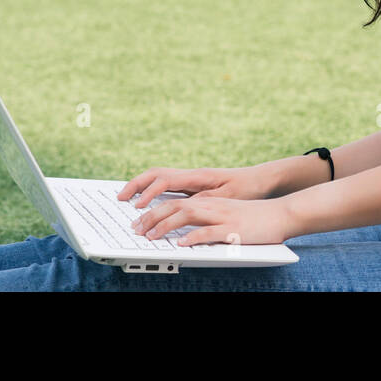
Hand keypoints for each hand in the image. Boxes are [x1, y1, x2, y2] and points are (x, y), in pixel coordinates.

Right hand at [118, 165, 274, 207]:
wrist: (260, 180)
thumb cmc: (246, 188)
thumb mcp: (228, 197)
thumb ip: (206, 200)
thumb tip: (185, 205)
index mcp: (198, 176)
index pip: (165, 180)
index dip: (149, 193)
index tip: (138, 206)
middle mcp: (191, 174)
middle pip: (156, 174)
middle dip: (136, 184)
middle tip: (120, 198)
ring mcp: (191, 178)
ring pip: (159, 177)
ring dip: (141, 186)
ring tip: (127, 198)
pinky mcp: (193, 185)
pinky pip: (166, 184)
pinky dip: (151, 190)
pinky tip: (146, 199)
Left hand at [130, 194, 295, 246]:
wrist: (281, 214)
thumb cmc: (254, 217)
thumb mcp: (226, 213)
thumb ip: (206, 219)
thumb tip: (185, 231)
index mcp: (209, 201)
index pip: (175, 202)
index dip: (154, 211)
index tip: (139, 221)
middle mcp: (212, 205)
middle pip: (176, 206)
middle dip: (152, 217)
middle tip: (137, 229)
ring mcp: (222, 216)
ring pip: (187, 215)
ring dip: (166, 226)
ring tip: (151, 236)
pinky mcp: (233, 229)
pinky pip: (209, 232)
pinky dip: (193, 238)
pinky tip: (182, 244)